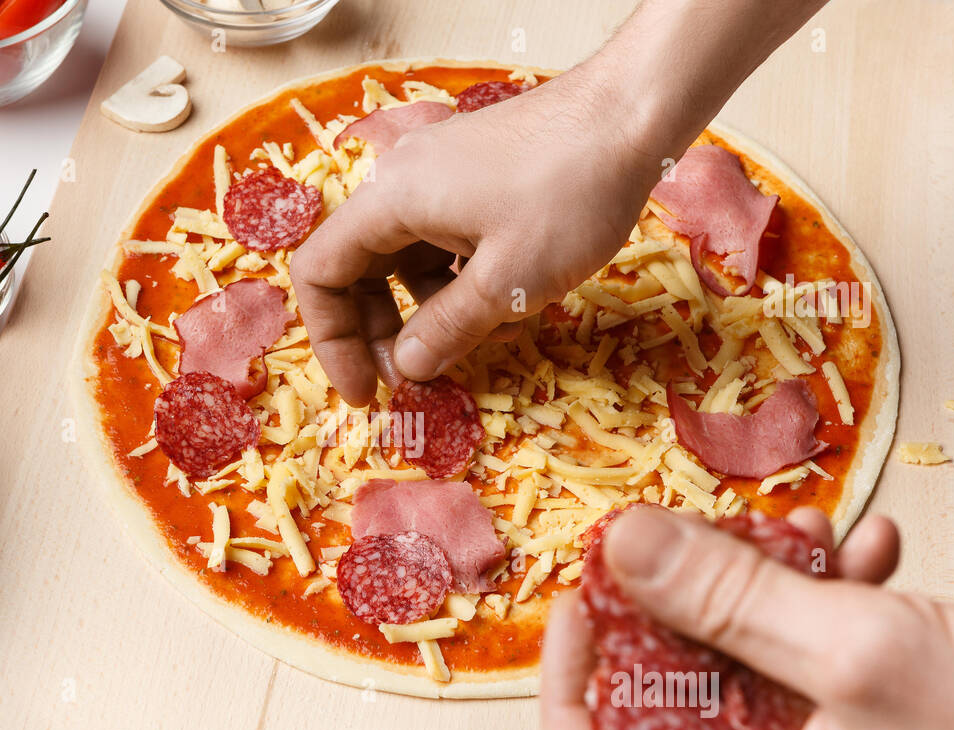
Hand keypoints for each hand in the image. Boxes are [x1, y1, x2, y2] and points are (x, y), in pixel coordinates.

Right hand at [291, 0, 833, 405]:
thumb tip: (406, 368)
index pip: (320, 274)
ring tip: (461, 347)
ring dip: (420, 311)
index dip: (332, 341)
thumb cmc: (570, 193)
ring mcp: (438, 179)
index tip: (367, 392)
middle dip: (377, 332)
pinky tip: (492, 305)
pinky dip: (452, 283)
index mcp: (391, 201)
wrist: (632, 114)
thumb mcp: (508, 281)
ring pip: (402, 260)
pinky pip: (439, 242)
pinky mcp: (473, 181)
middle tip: (413, 380)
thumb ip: (448, 329)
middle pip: (357, 269)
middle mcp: (401, 184)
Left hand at [541, 505, 953, 729]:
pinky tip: (860, 560)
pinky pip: (803, 689)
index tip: (580, 609)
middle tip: (685, 546)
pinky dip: (819, 618)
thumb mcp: (868, 658)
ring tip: (798, 537)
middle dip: (679, 621)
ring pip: (736, 694)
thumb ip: (731, 600)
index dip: (566, 704)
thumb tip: (626, 549)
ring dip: (757, 602)